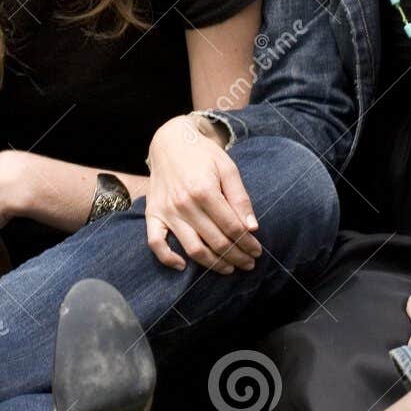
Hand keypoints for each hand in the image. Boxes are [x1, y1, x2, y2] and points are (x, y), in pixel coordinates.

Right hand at [144, 114, 259, 273]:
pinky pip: (155, 243)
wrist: (170, 143)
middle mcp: (184, 204)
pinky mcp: (153, 214)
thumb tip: (251, 228)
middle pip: (215, 241)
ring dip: (213, 264)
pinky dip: (167, 258)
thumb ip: (240, 198)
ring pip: (192, 249)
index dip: (247, 243)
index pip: (232, 227)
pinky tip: (183, 266)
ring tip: (229, 268)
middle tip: (249, 263)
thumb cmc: (203, 155)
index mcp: (204, 190)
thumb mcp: (228, 168)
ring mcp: (166, 211)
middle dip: (237, 256)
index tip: (257, 251)